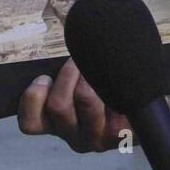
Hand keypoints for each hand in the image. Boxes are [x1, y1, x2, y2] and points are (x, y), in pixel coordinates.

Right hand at [16, 57, 132, 152]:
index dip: (33, 97)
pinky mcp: (120, 134)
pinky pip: (109, 100)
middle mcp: (73, 137)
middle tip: (78, 63)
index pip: (30, 123)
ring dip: (90, 73)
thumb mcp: (71, 77)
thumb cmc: (98, 82)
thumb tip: (44, 30)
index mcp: (54, 126)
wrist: (139, 97)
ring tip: (99, 67)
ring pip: (84, 98)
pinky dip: (109, 81)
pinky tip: (114, 80)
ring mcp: (97, 138)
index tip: (44, 78)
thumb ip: (56, 67)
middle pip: (58, 105)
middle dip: (68, 73)